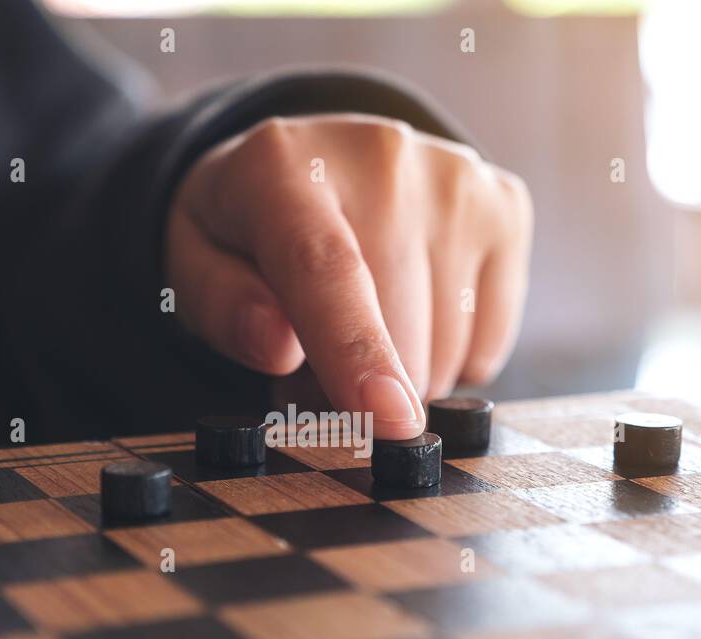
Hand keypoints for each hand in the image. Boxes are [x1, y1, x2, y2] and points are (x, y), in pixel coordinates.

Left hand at [165, 113, 532, 437]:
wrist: (313, 163)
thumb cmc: (246, 230)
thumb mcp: (196, 265)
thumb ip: (223, 308)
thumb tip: (276, 347)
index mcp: (284, 167)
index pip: (328, 268)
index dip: (357, 350)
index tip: (388, 418)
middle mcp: (383, 157)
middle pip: (397, 330)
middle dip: (355, 386)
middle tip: (312, 361)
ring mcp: (454, 179)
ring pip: (447, 349)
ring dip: (401, 374)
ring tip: (359, 332)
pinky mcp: (504, 207)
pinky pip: (487, 344)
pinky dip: (449, 358)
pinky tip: (414, 315)